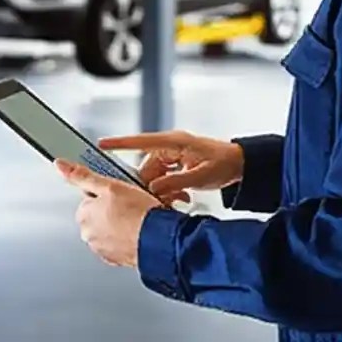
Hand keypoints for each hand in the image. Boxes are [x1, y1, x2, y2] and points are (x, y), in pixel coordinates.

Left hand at [56, 159, 162, 267]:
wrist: (158, 239)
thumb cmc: (137, 213)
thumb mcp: (109, 185)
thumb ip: (83, 176)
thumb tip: (60, 165)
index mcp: (83, 215)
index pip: (89, 199)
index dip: (107, 193)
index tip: (119, 194)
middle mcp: (88, 234)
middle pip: (97, 215)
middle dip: (111, 210)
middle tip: (129, 206)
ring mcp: (102, 249)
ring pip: (108, 230)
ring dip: (119, 225)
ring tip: (136, 219)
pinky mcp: (116, 259)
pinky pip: (118, 244)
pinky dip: (126, 239)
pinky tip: (137, 232)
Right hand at [99, 131, 243, 205]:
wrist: (240, 165)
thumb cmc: (225, 163)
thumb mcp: (201, 175)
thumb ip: (176, 182)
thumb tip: (154, 189)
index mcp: (173, 142)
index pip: (140, 141)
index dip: (119, 143)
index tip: (101, 145)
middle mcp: (170, 147)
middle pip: (147, 167)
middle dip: (150, 185)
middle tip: (158, 200)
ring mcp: (173, 156)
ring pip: (154, 176)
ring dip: (161, 191)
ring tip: (178, 199)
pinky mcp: (177, 165)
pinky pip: (163, 178)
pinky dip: (168, 190)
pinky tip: (180, 197)